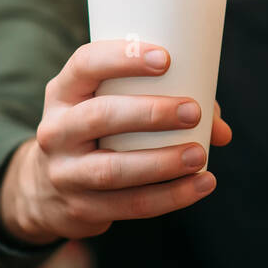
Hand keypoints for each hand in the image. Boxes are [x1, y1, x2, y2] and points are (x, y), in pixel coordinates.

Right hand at [0, 39, 231, 245]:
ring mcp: (65, 173)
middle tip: (193, 111)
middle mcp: (56, 130)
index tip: (166, 59)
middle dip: (150, 113)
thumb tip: (221, 129)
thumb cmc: (99, 132)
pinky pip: (129, 205)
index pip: (86, 65)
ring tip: (200, 155)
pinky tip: (200, 185)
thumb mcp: (109, 106)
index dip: (123, 59)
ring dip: (162, 162)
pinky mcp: (81, 209)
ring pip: (113, 169)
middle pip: (99, 116)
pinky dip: (170, 196)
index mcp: (63, 92)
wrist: (47, 190)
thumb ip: (165, 103)